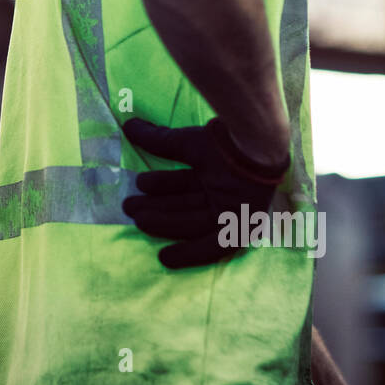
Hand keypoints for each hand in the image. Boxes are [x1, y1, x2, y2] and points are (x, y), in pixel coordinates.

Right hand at [121, 116, 288, 268]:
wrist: (255, 149)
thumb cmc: (225, 142)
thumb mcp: (187, 143)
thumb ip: (159, 140)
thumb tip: (129, 125)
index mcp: (217, 169)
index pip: (186, 182)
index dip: (163, 186)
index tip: (140, 185)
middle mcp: (226, 191)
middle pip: (186, 205)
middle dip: (157, 206)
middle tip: (129, 206)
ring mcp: (234, 210)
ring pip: (193, 223)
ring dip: (164, 223)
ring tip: (137, 219)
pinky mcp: (242, 228)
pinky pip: (213, 248)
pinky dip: (189, 254)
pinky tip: (164, 259)